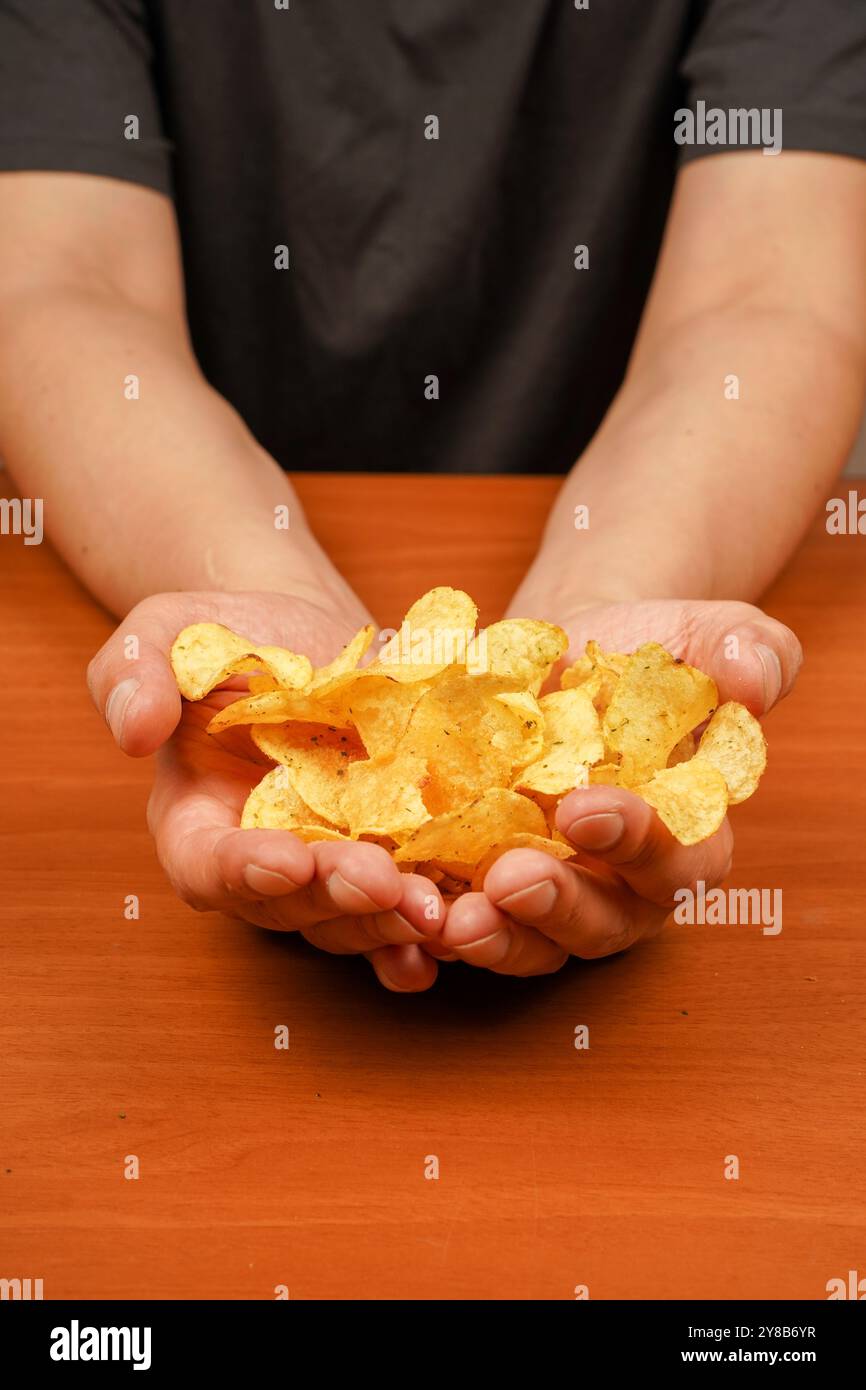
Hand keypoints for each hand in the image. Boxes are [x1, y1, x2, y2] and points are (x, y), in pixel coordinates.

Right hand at [87, 589, 445, 991]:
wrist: (309, 633)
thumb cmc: (229, 635)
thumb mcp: (167, 633)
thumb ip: (134, 673)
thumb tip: (133, 729)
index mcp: (196, 824)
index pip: (209, 866)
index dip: (244, 871)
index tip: (284, 860)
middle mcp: (265, 863)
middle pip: (291, 906)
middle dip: (336, 899)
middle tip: (381, 882)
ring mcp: (332, 867)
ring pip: (355, 918)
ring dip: (392, 923)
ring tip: (432, 909)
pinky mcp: (392, 857)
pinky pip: (409, 904)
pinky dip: (432, 924)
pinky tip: (464, 925)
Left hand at [440, 598, 800, 975]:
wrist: (556, 655)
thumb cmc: (640, 653)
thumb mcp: (701, 633)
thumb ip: (746, 650)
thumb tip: (752, 679)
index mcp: (687, 840)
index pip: (675, 862)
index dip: (636, 843)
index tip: (586, 809)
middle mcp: (618, 888)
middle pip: (596, 922)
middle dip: (554, 906)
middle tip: (510, 879)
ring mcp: (545, 898)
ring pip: (525, 941)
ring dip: (491, 938)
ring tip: (450, 919)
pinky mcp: (478, 888)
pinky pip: (458, 920)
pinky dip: (429, 925)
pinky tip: (398, 908)